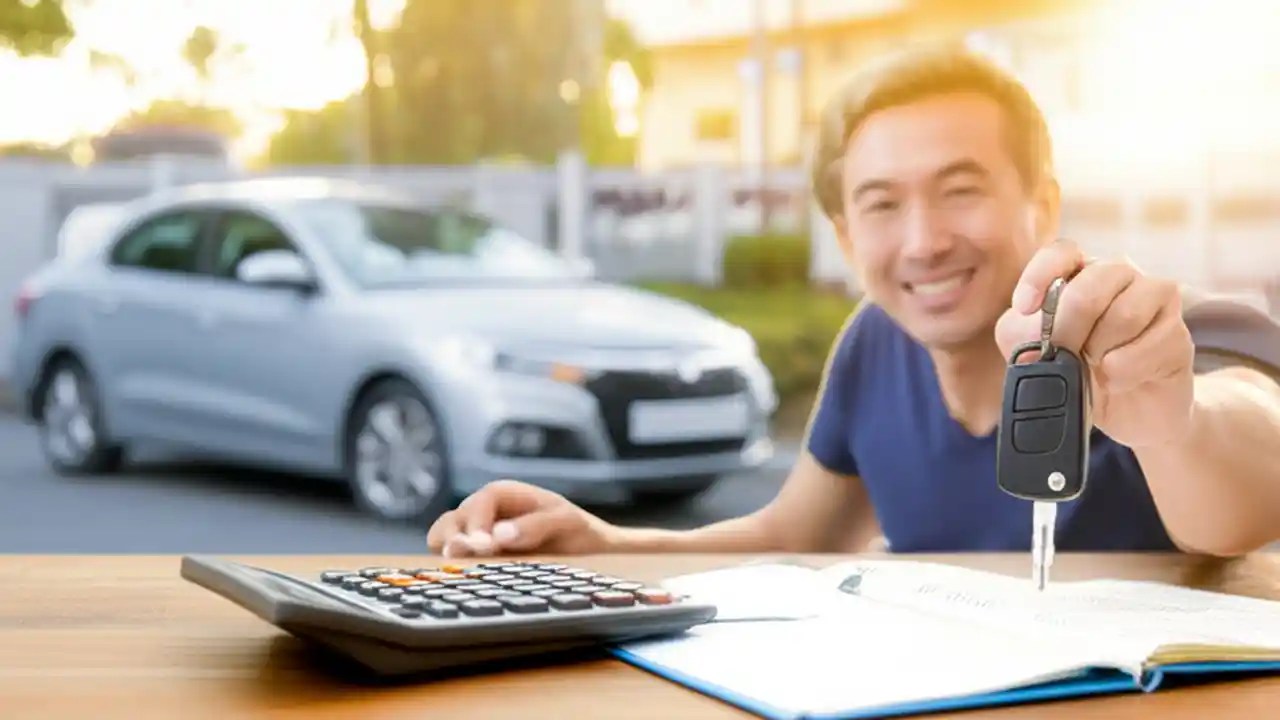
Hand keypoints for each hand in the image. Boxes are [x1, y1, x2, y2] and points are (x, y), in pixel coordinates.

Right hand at [426, 479, 619, 557]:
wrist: (583, 549)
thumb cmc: (574, 528)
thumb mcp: (564, 521)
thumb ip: (535, 526)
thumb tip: (498, 536)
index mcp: (503, 494)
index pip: (480, 503)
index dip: (477, 524)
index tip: (483, 547)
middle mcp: (483, 512)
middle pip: (451, 521)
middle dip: (454, 539)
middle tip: (463, 558)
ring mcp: (474, 534)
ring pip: (442, 538)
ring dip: (447, 552)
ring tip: (459, 570)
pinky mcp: (474, 557)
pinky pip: (451, 560)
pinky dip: (452, 567)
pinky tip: (465, 579)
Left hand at [995, 240, 1195, 447]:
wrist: (1124, 417)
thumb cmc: (1077, 376)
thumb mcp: (1034, 355)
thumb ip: (1022, 334)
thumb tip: (1032, 328)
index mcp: (1078, 274)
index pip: (1061, 252)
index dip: (1040, 276)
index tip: (1024, 308)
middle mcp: (1117, 276)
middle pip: (1093, 283)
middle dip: (1070, 327)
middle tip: (1064, 355)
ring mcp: (1153, 299)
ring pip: (1125, 313)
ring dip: (1101, 350)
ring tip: (1095, 368)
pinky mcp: (1178, 332)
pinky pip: (1153, 342)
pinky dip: (1126, 369)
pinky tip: (1118, 379)